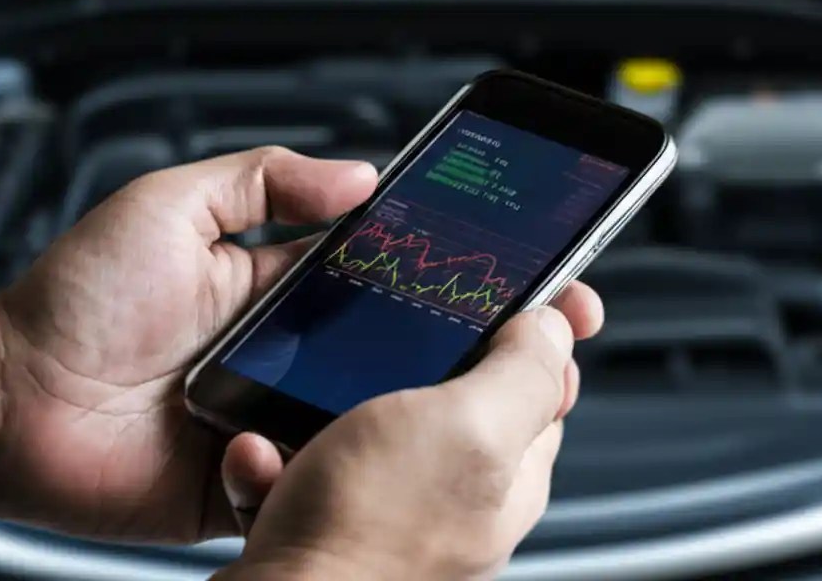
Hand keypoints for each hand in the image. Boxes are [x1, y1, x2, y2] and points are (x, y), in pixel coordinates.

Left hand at [0, 147, 377, 541]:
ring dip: (349, 421)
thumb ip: (262, 179)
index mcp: (267, 291)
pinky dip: (292, 477)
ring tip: (336, 406)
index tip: (437, 276)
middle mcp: (274, 357)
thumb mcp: (168, 207)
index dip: (399, 277)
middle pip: (366, 359)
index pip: (358, 282)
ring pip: (343, 429)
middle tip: (408, 353)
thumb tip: (359, 174)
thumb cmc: (76, 301)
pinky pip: (294, 490)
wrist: (8, 400)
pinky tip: (253, 448)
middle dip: (394, 358)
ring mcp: (259, 423)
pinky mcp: (239, 486)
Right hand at [215, 295, 603, 580]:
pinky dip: (271, 456)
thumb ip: (524, 374)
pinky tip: (265, 462)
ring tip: (298, 407)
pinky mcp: (323, 526)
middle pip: (444, 393)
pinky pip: (295, 464)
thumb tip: (556, 326)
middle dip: (398, 359)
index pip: (540, 382)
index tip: (509, 285)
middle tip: (371, 343)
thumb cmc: (368, 535)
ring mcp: (388, 514)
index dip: (528, 327)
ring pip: (356, 423)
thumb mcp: (469, 426)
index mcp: (507, 471)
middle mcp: (455, 497)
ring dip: (316, 405)